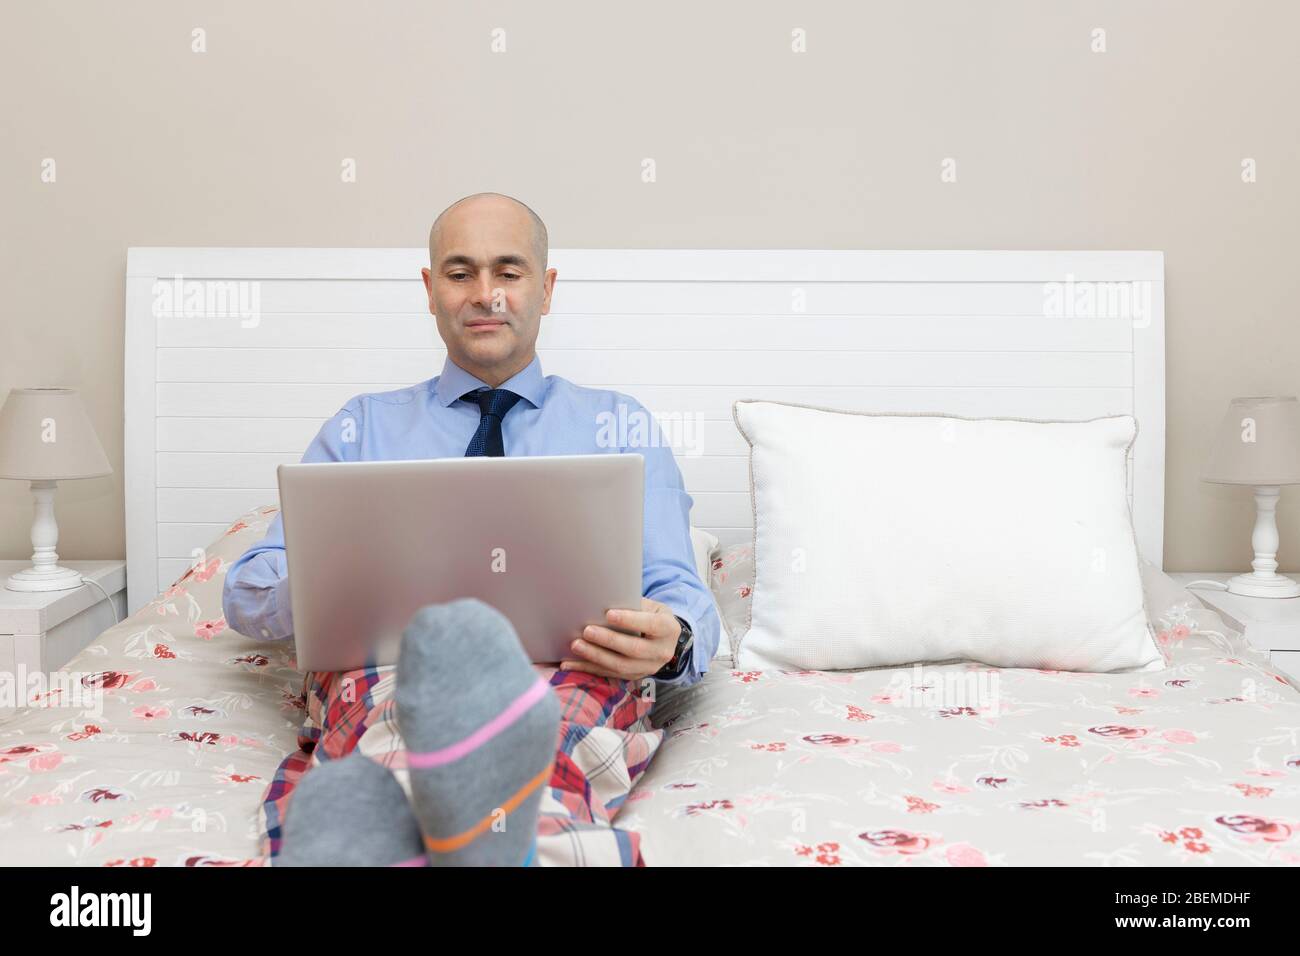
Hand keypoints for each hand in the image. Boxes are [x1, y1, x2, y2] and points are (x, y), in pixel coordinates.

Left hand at [560, 597, 680, 680]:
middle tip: (587, 631)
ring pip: (620, 666)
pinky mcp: (634, 677)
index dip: (630, 620)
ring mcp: (648, 668)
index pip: (650, 625)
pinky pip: (609, 674)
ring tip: (575, 646)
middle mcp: (661, 652)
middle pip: (633, 649)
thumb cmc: (653, 616)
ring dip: (595, 657)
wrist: (666, 641)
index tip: (608, 614)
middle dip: (608, 640)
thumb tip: (602, 601)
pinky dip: (587, 669)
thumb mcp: (651, 607)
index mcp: (668, 629)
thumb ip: (633, 605)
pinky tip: (569, 664)